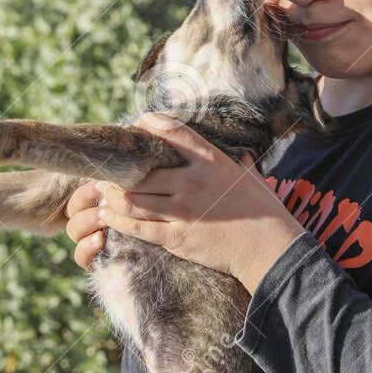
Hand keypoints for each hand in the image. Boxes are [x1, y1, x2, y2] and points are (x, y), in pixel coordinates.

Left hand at [64, 113, 303, 293]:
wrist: (268, 248)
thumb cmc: (264, 211)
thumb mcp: (251, 177)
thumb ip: (239, 165)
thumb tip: (242, 156)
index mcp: (211, 161)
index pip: (175, 133)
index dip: (151, 125)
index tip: (138, 124)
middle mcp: (193, 182)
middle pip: (143, 170)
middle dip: (121, 168)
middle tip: (110, 168)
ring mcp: (183, 210)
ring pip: (133, 199)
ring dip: (113, 195)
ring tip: (103, 191)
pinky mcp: (177, 237)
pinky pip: (138, 227)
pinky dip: (118, 220)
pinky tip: (108, 215)